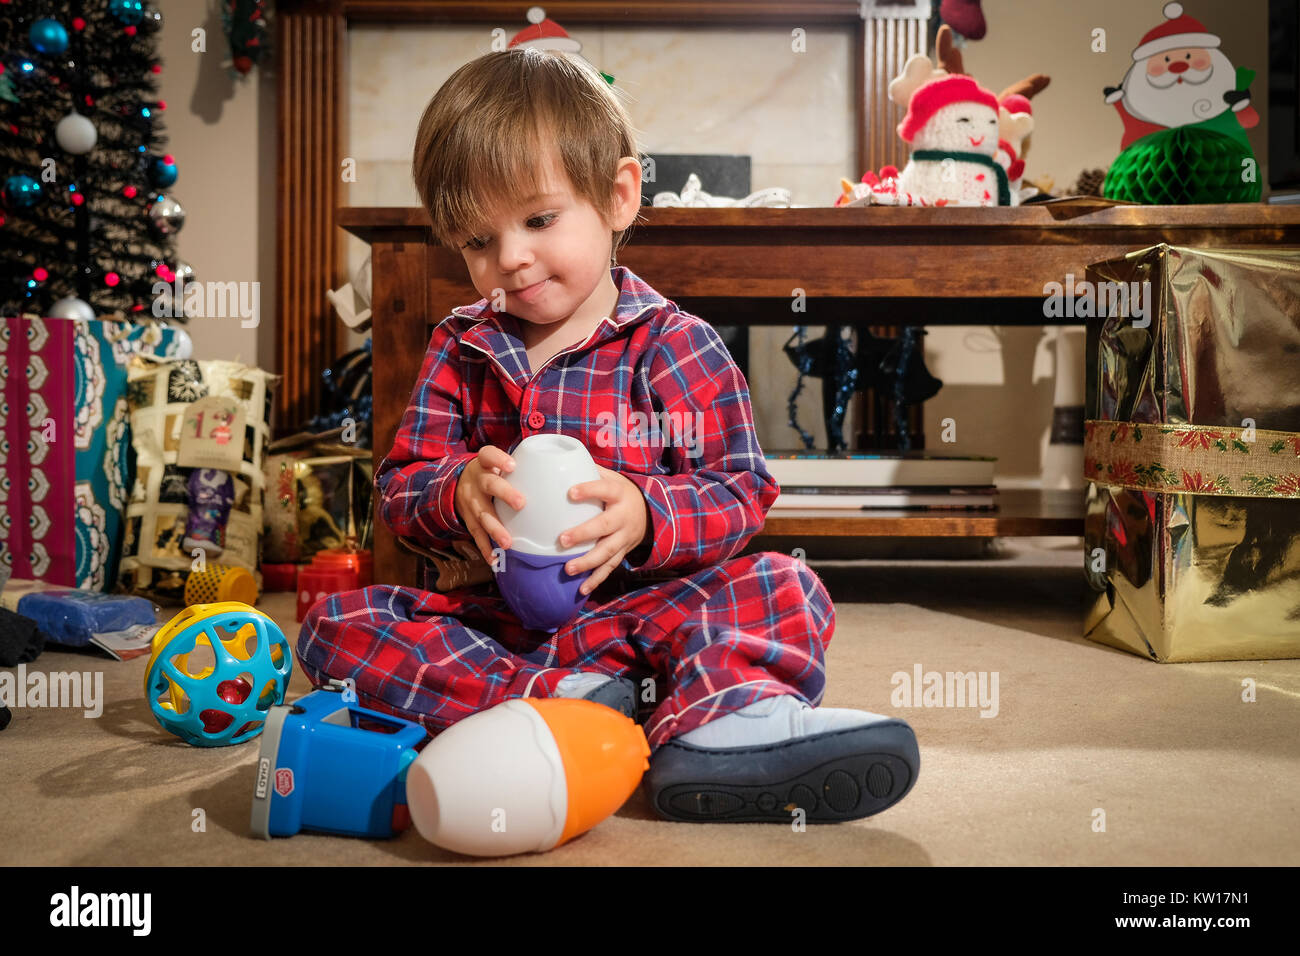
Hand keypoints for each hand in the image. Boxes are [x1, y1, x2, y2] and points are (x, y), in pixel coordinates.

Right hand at [454, 445, 524, 564]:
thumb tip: (565, 471)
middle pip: (489, 485)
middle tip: (521, 504)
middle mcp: (476, 481)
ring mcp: (470, 501)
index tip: (512, 465)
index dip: (499, 460)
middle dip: (505, 494)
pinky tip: (495, 559)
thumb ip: (522, 466)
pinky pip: (476, 534)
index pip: (489, 455)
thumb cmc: (491, 472)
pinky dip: (485, 548)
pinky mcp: (468, 519)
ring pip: (483, 514)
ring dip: (495, 529)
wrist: (458, 483)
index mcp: (484, 463)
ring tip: (508, 542)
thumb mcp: (498, 463)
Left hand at [557, 464, 650, 595]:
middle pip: (604, 526)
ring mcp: (624, 537)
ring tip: (568, 569)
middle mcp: (623, 517)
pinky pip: (610, 568)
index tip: (571, 492)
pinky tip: (581, 589)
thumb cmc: (620, 492)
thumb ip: (589, 471)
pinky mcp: (622, 552)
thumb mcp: (612, 477)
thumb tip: (558, 461)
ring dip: (588, 562)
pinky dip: (596, 580)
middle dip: (584, 534)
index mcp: (619, 494)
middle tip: (562, 540)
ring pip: (607, 552)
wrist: (649, 512)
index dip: (589, 490)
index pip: (605, 489)